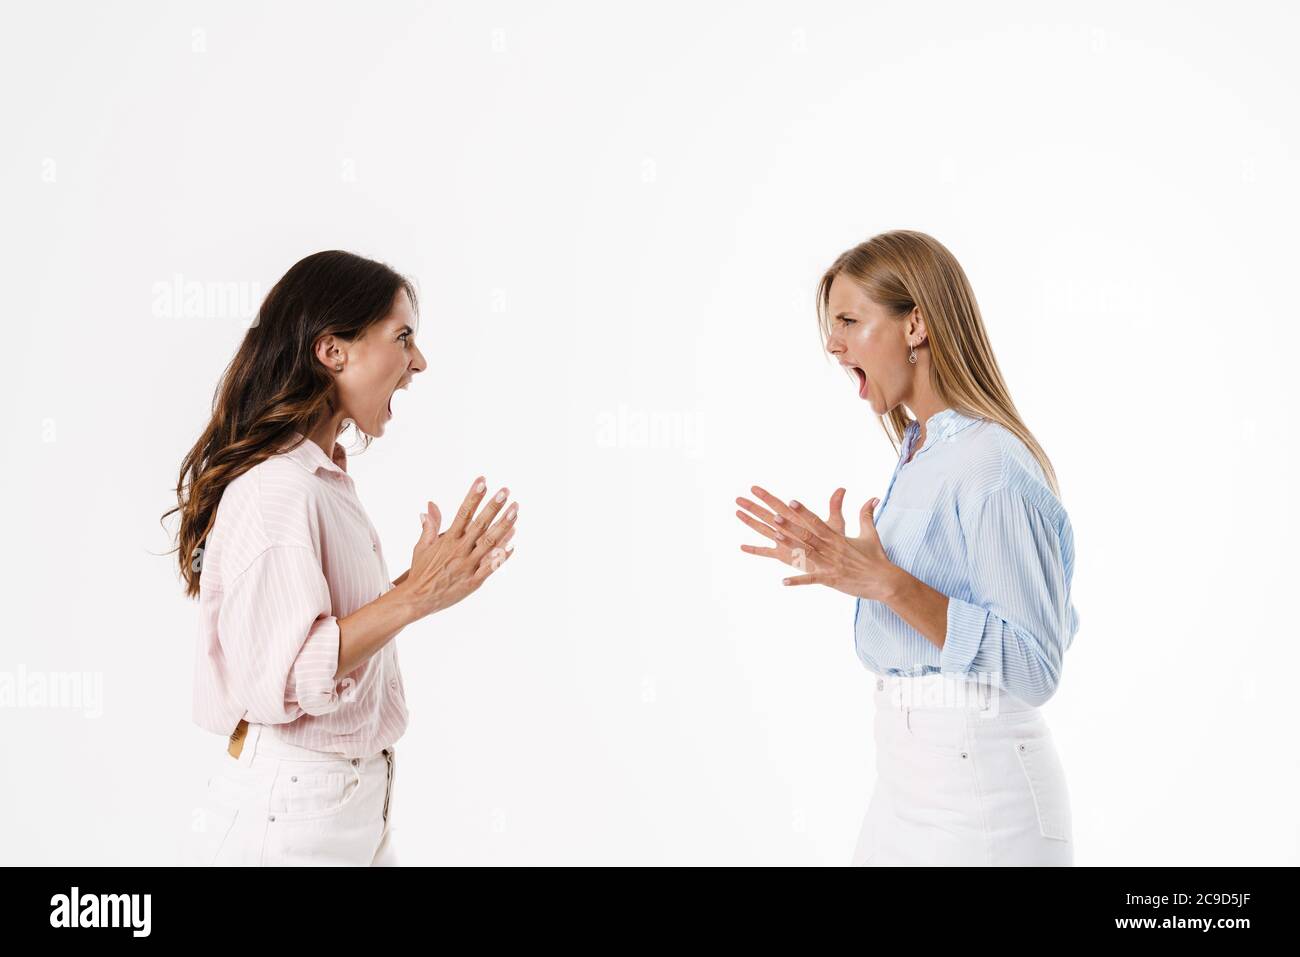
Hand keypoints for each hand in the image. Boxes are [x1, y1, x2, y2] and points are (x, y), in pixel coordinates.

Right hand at [395, 476, 517, 621]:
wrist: (417, 599)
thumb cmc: (421, 570)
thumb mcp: (422, 546)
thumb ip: (430, 525)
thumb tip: (429, 505)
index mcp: (448, 540)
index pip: (463, 513)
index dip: (473, 496)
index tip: (482, 481)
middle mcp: (459, 550)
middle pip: (479, 525)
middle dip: (493, 507)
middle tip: (505, 491)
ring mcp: (467, 565)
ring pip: (489, 543)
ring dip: (503, 526)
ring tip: (515, 510)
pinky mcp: (473, 581)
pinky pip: (490, 567)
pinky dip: (501, 557)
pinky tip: (513, 544)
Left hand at [735, 484, 898, 600]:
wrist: (885, 580)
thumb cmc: (876, 557)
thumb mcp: (870, 534)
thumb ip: (866, 514)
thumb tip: (873, 498)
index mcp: (837, 538)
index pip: (817, 522)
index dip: (804, 512)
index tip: (791, 502)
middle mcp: (832, 549)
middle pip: (808, 535)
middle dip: (791, 525)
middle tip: (774, 516)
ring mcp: (830, 564)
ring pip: (807, 553)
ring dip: (791, 546)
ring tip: (776, 538)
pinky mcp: (831, 579)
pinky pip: (812, 579)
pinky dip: (798, 581)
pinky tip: (783, 581)